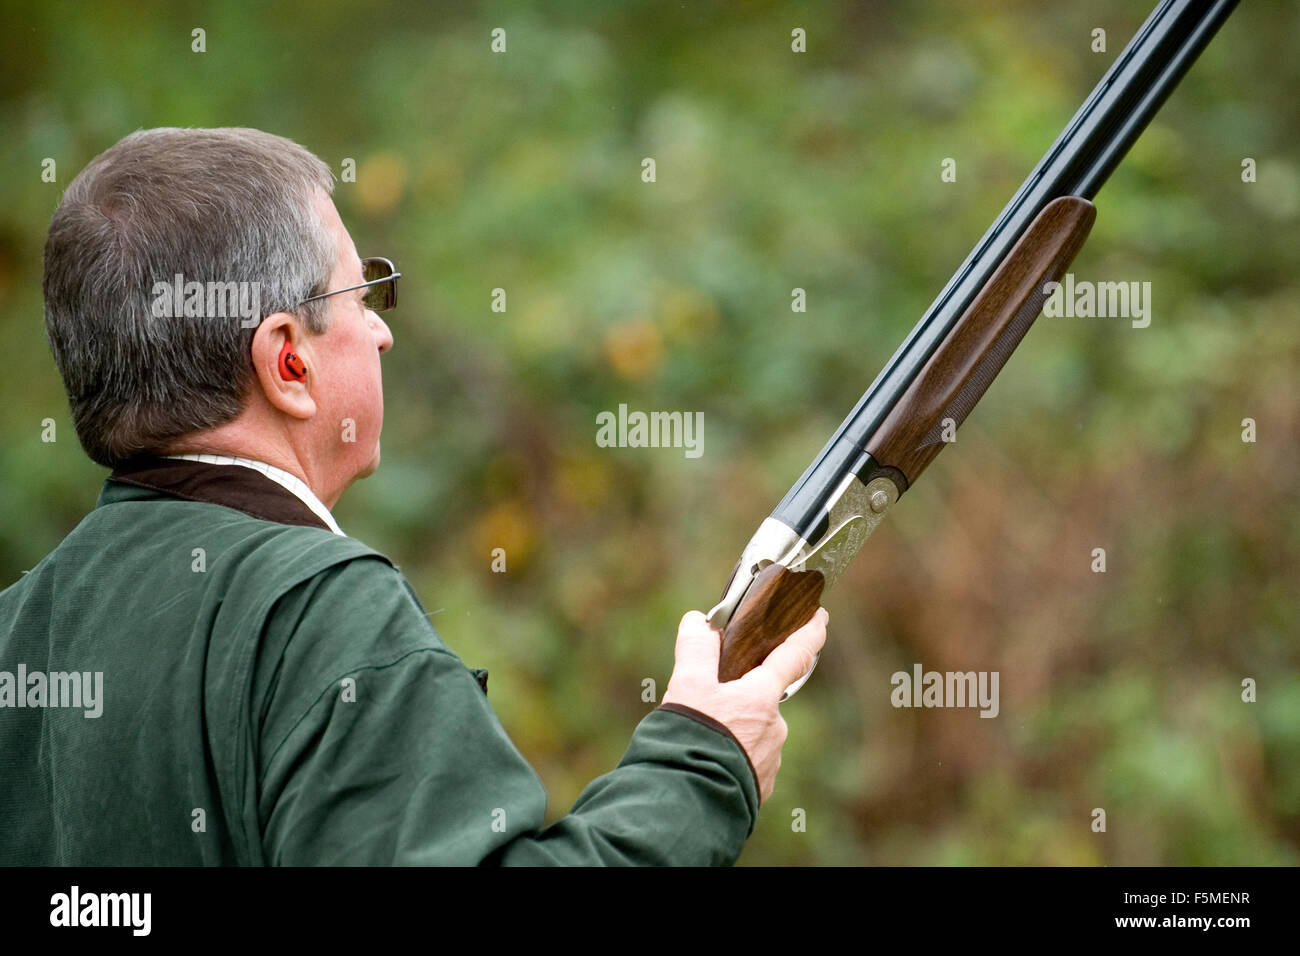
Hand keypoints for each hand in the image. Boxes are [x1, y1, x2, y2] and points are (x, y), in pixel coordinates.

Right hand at [661, 607, 827, 803]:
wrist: (690, 804)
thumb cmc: (691, 740)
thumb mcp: (687, 687)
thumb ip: (695, 650)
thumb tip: (698, 621)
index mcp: (761, 698)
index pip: (795, 656)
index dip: (809, 632)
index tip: (820, 617)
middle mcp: (774, 728)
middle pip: (761, 699)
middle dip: (741, 695)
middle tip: (707, 699)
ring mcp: (769, 761)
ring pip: (753, 732)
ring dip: (732, 729)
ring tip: (697, 738)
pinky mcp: (758, 788)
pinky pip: (747, 761)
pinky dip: (730, 755)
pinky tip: (705, 761)